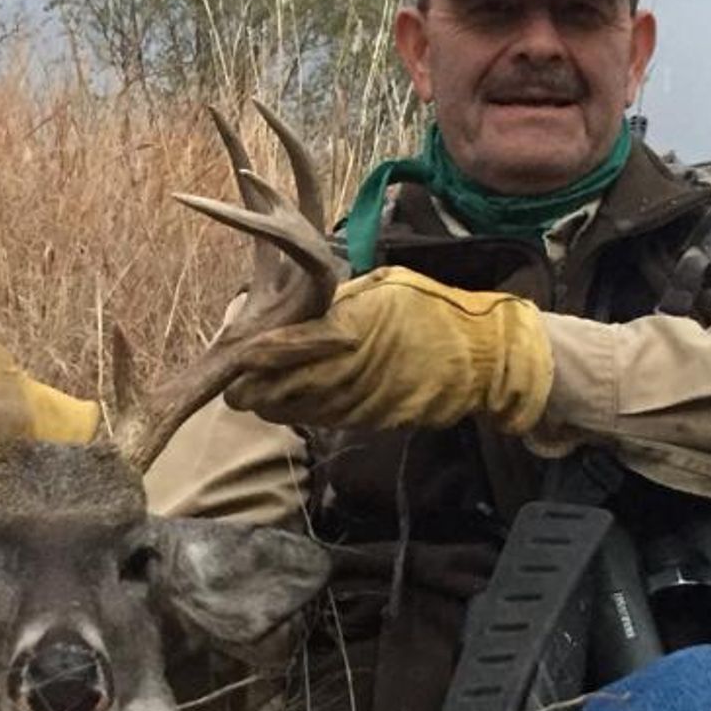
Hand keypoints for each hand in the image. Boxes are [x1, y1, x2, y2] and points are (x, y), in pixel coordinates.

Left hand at [223, 266, 553, 432]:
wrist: (479, 359)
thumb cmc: (429, 310)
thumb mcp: (379, 289)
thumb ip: (332, 302)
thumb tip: (291, 305)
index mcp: (345, 330)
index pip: (278, 350)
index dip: (248, 356)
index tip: (232, 351)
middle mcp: (343, 372)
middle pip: (272, 392)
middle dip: (247, 386)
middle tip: (232, 375)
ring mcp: (353, 403)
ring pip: (288, 412)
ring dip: (268, 400)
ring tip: (255, 384)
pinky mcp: (363, 422)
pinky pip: (315, 419)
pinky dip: (296, 409)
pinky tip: (292, 394)